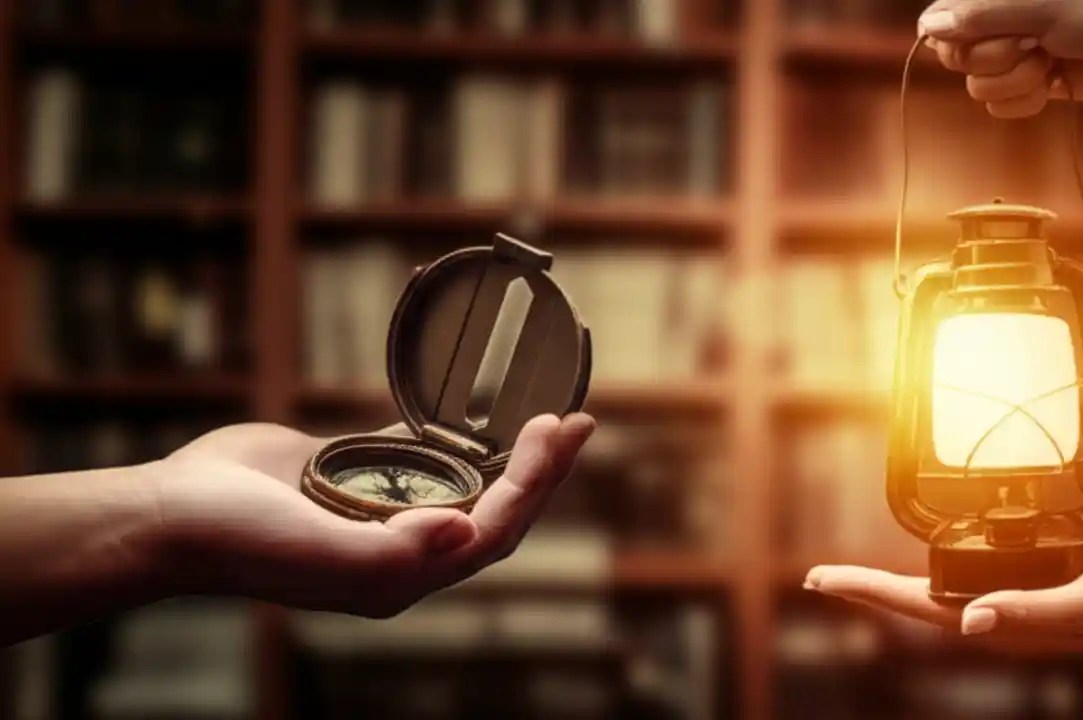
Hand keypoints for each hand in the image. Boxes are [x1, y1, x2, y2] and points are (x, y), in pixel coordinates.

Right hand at [152, 414, 593, 616]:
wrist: (171, 514)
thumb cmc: (238, 539)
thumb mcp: (316, 550)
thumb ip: (389, 551)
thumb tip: (460, 534)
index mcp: (399, 575)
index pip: (493, 531)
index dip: (535, 485)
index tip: (559, 431)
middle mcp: (398, 549)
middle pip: (494, 511)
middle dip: (540, 470)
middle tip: (574, 420)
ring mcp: (377, 513)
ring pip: (464, 486)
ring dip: (508, 456)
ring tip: (543, 419)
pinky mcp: (354, 478)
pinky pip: (417, 458)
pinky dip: (451, 439)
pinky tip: (475, 417)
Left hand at [805, 555, 1082, 662]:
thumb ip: (1031, 612)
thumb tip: (970, 623)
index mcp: (999, 620)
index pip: (911, 604)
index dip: (862, 589)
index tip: (816, 579)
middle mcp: (999, 613)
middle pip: (913, 599)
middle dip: (864, 588)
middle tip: (818, 578)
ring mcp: (1016, 599)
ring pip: (941, 588)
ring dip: (897, 580)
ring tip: (860, 576)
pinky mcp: (1037, 581)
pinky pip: (978, 572)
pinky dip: (948, 560)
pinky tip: (943, 554)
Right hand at [917, 0, 1082, 116]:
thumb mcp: (1042, 8)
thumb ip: (982, 15)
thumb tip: (928, 26)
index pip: (938, 21)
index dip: (956, 38)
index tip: (991, 36)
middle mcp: (990, 27)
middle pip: (955, 58)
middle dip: (996, 59)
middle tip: (1032, 45)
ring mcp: (1005, 59)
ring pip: (976, 87)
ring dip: (1018, 82)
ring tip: (1051, 63)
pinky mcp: (1019, 87)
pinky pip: (997, 107)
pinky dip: (1026, 101)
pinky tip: (1051, 84)